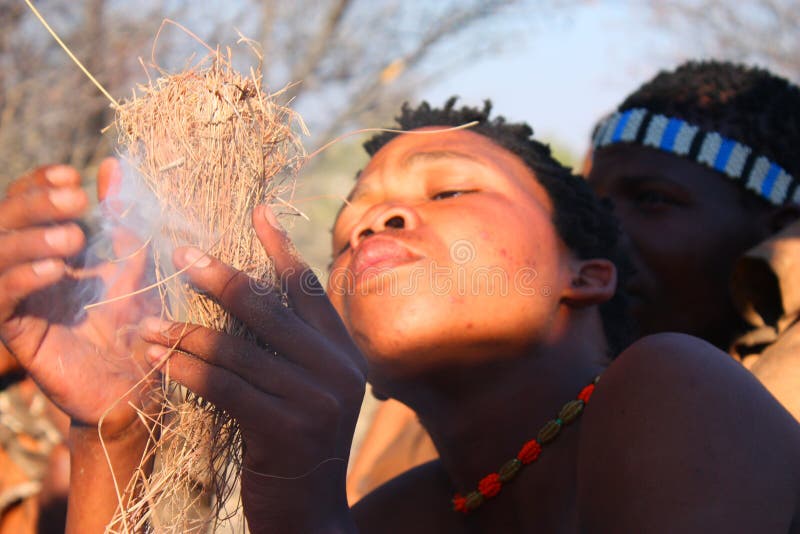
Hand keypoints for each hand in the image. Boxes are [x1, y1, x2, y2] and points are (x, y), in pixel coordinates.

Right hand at [0, 161, 157, 437]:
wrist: (135, 380)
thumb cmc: (133, 319)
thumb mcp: (131, 261)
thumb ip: (120, 218)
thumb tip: (112, 165)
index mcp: (46, 247)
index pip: (24, 203)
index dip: (40, 185)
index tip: (71, 177)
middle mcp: (24, 269)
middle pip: (5, 223)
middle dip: (36, 206)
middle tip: (75, 200)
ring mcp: (16, 300)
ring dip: (31, 241)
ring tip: (72, 239)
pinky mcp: (16, 333)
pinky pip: (2, 299)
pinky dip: (23, 279)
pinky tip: (55, 272)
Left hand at [138, 205, 365, 532]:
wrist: (309, 517)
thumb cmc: (298, 448)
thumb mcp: (306, 391)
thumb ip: (291, 346)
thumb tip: (253, 289)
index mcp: (345, 353)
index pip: (308, 290)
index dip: (279, 248)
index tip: (254, 212)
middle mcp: (339, 370)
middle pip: (270, 310)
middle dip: (221, 278)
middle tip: (181, 254)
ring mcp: (317, 401)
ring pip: (238, 350)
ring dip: (185, 334)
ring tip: (146, 322)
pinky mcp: (287, 430)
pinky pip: (224, 388)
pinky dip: (185, 371)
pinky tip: (157, 360)